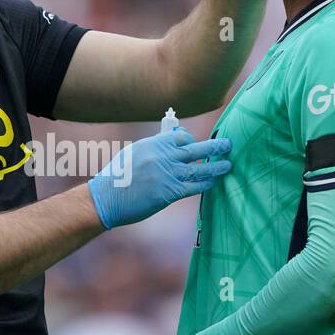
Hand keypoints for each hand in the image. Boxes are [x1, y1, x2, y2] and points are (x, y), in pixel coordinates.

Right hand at [87, 129, 231, 228]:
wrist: (106, 197)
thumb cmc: (118, 176)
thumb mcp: (134, 154)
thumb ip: (154, 147)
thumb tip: (172, 140)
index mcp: (153, 144)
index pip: (181, 137)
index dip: (192, 140)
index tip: (196, 145)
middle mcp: (162, 157)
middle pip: (195, 149)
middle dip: (214, 147)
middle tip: (228, 145)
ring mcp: (167, 174)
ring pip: (199, 169)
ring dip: (216, 167)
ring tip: (228, 165)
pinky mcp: (169, 192)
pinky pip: (193, 187)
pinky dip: (205, 184)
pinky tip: (213, 182)